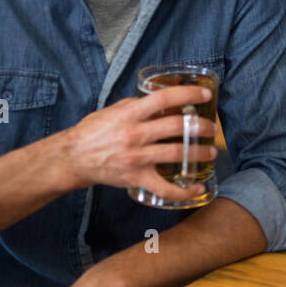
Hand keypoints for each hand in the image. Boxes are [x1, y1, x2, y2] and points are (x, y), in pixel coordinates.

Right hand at [52, 86, 217, 202]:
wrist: (73, 158)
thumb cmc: (92, 132)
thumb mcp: (112, 110)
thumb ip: (136, 105)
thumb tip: (161, 101)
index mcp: (129, 114)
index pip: (164, 98)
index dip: (187, 95)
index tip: (204, 95)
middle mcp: (135, 134)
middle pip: (177, 127)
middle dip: (201, 126)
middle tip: (212, 128)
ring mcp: (137, 158)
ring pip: (177, 153)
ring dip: (199, 152)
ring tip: (211, 151)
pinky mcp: (136, 178)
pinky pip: (165, 188)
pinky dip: (184, 190)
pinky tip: (198, 187)